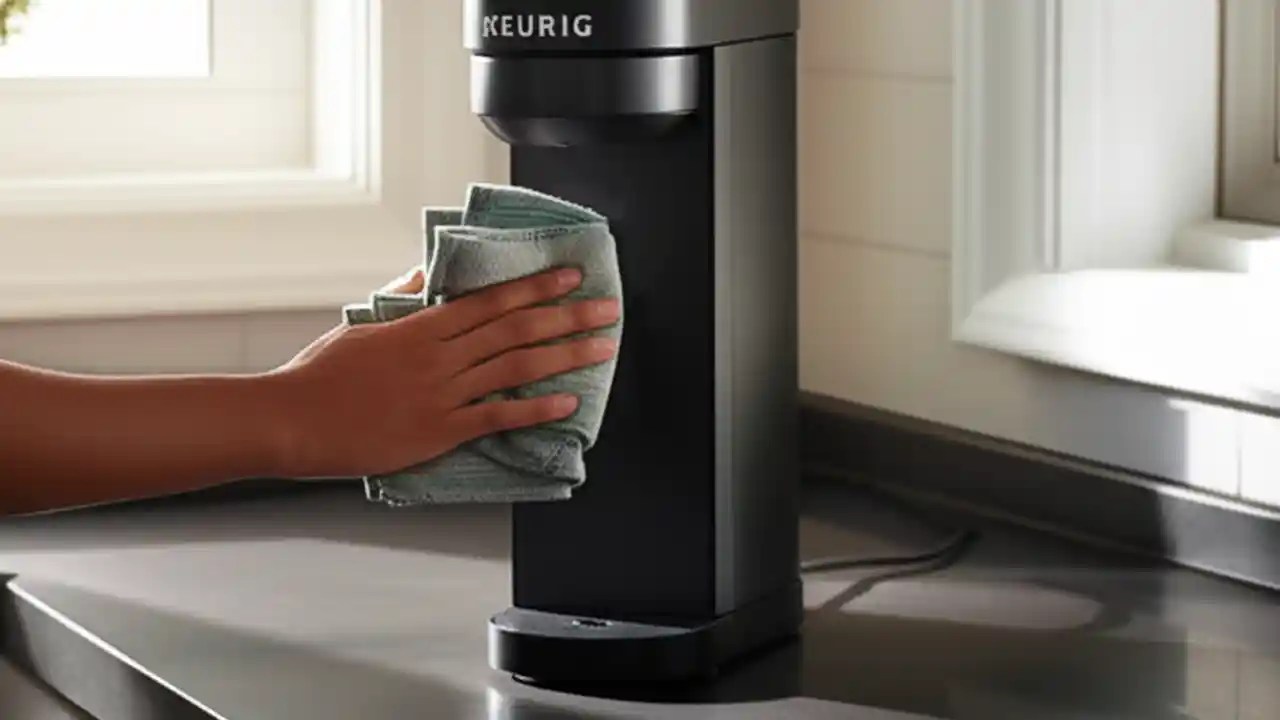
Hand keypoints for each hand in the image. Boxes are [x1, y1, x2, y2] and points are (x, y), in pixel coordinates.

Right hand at [266, 267, 619, 477]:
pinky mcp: (440, 432)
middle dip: (568, 316)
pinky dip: (536, 410)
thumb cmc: (321, 374)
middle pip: (517, 329)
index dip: (537, 286)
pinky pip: (498, 418)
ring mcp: (442, 394)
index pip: (492, 299)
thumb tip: (427, 271)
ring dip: (565, 356)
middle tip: (607, 308)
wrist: (293, 420)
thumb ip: (403, 298)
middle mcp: (440, 356)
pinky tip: (567, 404)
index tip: (571, 275)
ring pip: (517, 368)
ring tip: (601, 348)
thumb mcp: (364, 325)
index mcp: (423, 326)